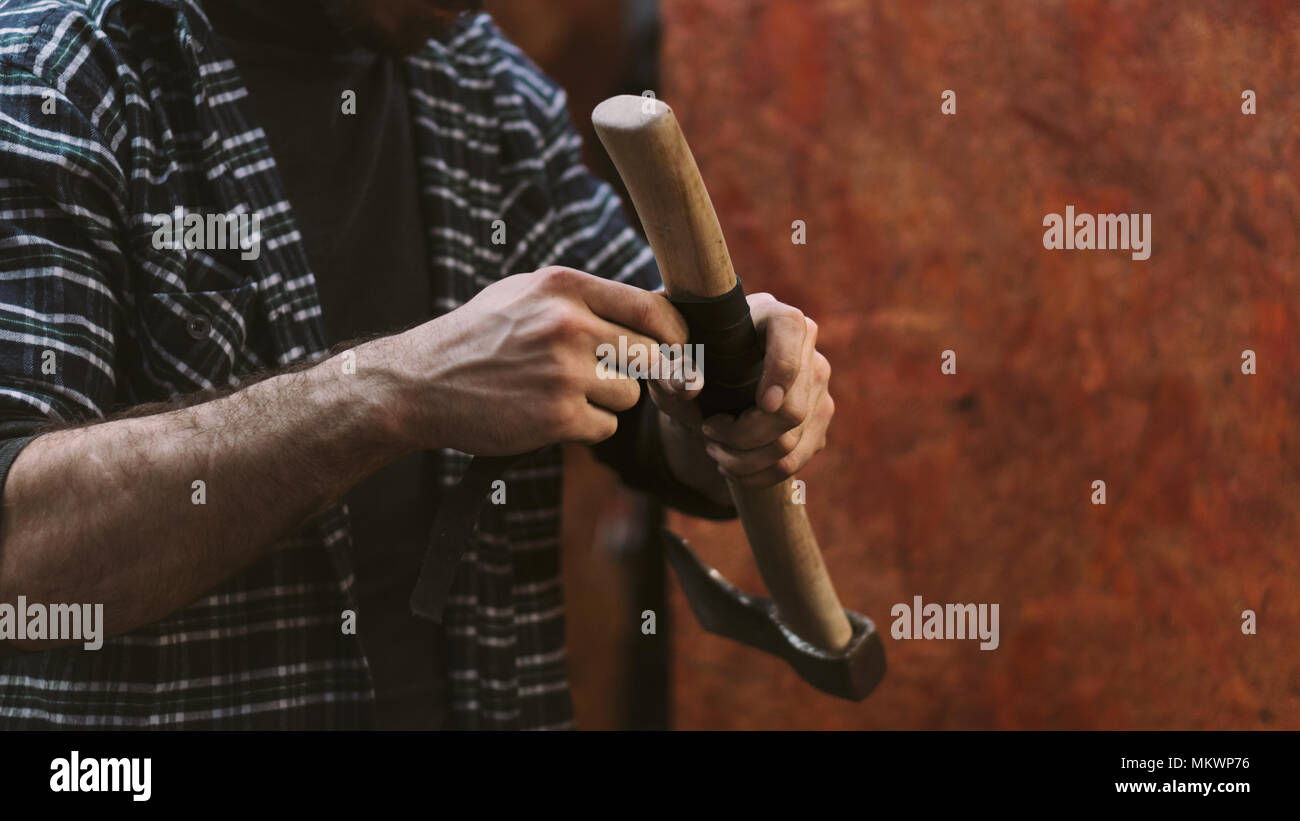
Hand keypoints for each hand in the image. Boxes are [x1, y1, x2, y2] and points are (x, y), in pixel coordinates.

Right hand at [377, 266, 687, 455]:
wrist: (421, 384)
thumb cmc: (479, 338)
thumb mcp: (526, 294)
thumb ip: (585, 299)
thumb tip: (655, 312)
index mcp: (564, 286)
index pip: (652, 309)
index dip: (675, 336)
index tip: (679, 352)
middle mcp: (569, 324)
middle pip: (651, 356)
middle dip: (640, 373)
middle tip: (611, 378)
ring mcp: (564, 372)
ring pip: (630, 395)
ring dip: (607, 402)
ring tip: (562, 393)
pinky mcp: (557, 416)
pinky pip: (605, 427)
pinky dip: (585, 428)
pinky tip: (549, 415)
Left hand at [649, 292, 833, 488]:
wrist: (709, 381)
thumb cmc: (690, 363)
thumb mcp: (669, 364)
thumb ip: (670, 370)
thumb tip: (689, 388)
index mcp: (774, 318)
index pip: (792, 332)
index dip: (783, 370)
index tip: (763, 403)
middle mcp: (807, 351)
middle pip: (792, 409)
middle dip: (743, 435)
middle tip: (707, 431)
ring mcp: (818, 389)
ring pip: (791, 442)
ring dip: (745, 459)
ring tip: (714, 451)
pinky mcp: (817, 420)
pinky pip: (795, 461)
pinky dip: (759, 473)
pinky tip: (732, 465)